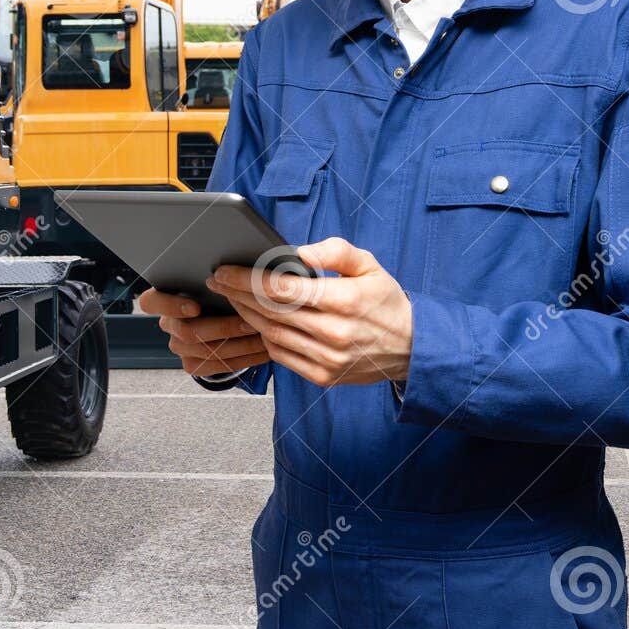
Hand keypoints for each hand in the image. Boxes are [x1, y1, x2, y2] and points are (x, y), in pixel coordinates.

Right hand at [138, 288, 269, 376]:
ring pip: (207, 351)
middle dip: (223, 328)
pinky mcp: (192, 364)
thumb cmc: (216, 290)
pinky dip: (245, 359)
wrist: (219, 314)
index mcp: (162, 298)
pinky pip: (218, 366)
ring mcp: (179, 347)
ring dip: (241, 344)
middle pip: (187, 332)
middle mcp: (168, 324)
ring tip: (264, 335)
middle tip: (250, 322)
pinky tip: (263, 351)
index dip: (171, 306)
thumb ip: (217, 277)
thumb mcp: (211, 280)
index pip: (151, 302)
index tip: (195, 307)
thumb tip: (237, 271)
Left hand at [206, 237, 412, 386]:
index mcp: (345, 301)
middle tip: (217, 281)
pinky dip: (264, 337)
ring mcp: (327, 359)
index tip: (225, 270)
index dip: (247, 279)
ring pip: (271, 335)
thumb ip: (333, 251)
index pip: (283, 289)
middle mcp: (334, 333)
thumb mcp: (369, 264)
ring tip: (232, 298)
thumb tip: (296, 251)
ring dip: (246, 315)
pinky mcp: (323, 376)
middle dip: (238, 294)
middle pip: (270, 312)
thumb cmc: (386, 300)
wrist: (411, 347)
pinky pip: (281, 355)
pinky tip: (256, 322)